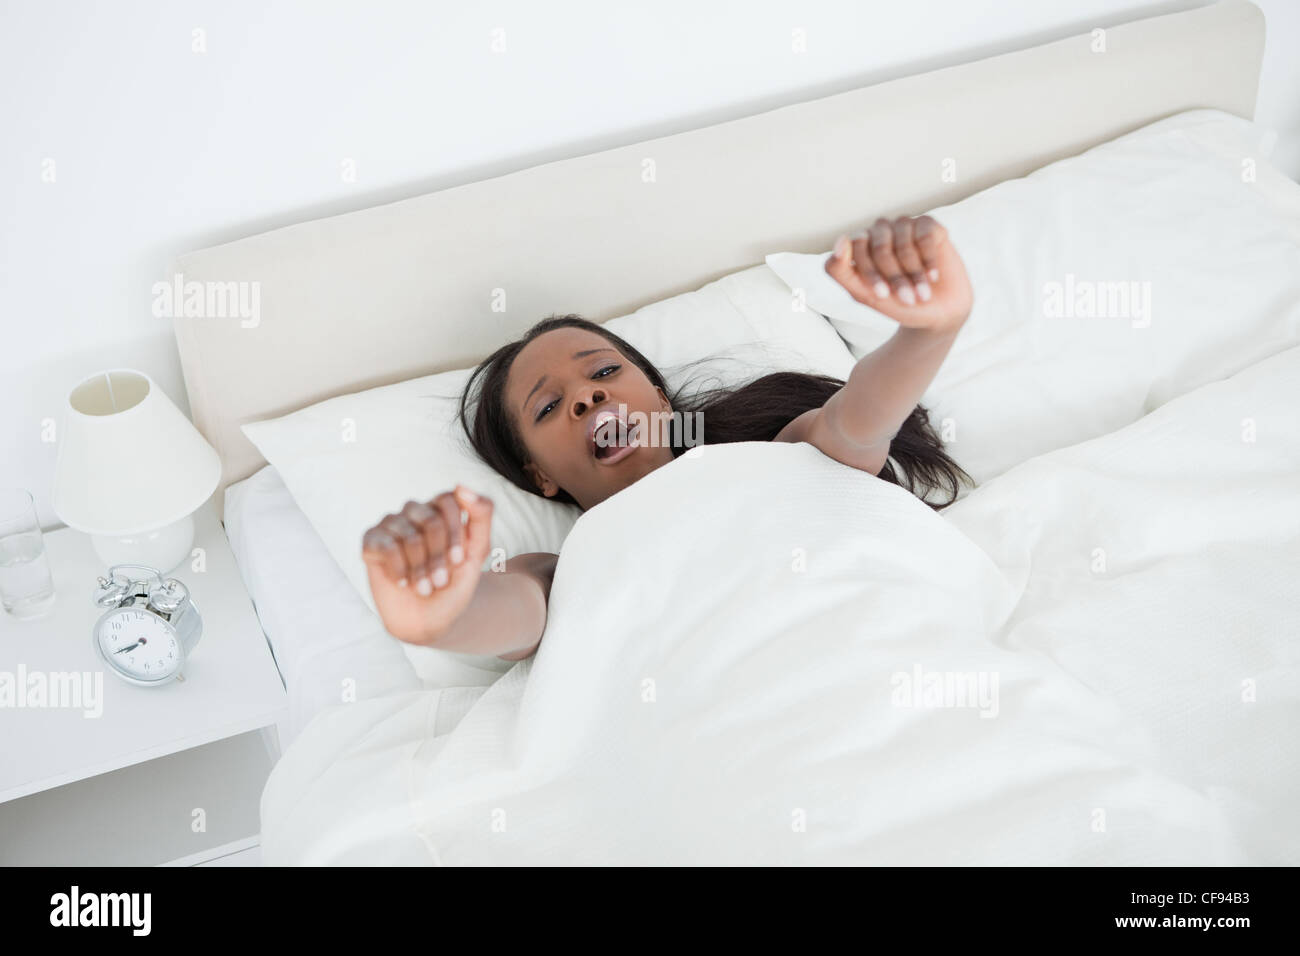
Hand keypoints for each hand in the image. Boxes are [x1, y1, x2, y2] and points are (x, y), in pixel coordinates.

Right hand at [361, 486, 493, 644]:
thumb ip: (481, 515)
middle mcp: (415, 510)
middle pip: (431, 520)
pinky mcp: (371, 541)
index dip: (455, 534)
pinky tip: (403, 583)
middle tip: (440, 581)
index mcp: (440, 509)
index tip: (458, 561)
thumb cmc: (454, 583)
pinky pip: (387, 547)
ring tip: (424, 587)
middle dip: (439, 557)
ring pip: (409, 536)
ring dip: (421, 569)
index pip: (449, 500)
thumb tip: (461, 486)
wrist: (429, 619)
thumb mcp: (477, 551)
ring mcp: (391, 524)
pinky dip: (399, 571)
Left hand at [824, 215, 971, 333]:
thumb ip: (840, 270)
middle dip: (894, 277)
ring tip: (922, 293)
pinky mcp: (928, 225)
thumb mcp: (864, 295)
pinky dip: (929, 261)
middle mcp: (879, 231)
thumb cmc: (898, 303)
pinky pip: (925, 237)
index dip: (870, 274)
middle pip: (880, 247)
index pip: (855, 248)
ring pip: (903, 243)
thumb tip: (841, 240)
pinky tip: (933, 276)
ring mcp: (903, 226)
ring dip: (914, 273)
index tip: (883, 295)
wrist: (937, 312)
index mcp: (859, 246)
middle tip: (907, 298)